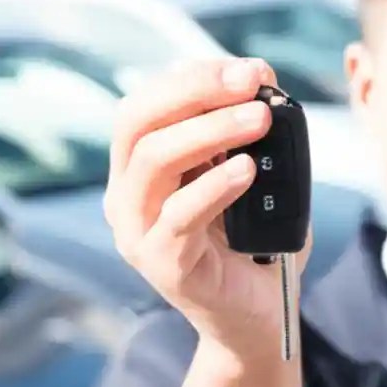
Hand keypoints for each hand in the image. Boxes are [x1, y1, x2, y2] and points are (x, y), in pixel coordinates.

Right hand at [104, 58, 312, 360]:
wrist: (256, 317)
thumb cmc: (252, 242)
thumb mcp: (249, 173)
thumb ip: (245, 130)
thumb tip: (259, 76)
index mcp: (138, 169)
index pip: (144, 104)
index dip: (191, 77)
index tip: (247, 68)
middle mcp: (126, 196)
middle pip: (137, 122)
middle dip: (195, 91)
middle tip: (251, 82)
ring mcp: (137, 232)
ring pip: (154, 161)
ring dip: (209, 130)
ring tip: (260, 119)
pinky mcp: (162, 265)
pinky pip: (178, 215)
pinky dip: (214, 186)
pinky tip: (247, 171)